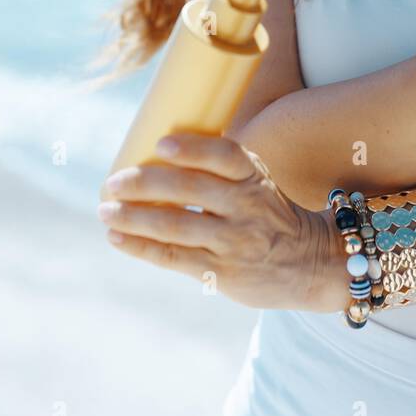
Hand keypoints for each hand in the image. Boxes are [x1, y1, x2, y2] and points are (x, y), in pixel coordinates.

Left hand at [97, 133, 343, 311]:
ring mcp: (234, 241)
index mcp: (254, 177)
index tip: (161, 143)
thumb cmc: (268, 214)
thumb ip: (219, 170)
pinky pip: (174, 257)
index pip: (225, 156)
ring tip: (106, 210)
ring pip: (175, 225)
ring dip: (133, 216)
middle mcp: (246, 207)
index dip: (193, 148)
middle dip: (145, 183)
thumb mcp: (257, 182)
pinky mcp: (222, 273)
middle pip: (190, 189)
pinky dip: (140, 246)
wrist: (309, 264)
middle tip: (113, 181)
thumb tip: (152, 152)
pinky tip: (117, 237)